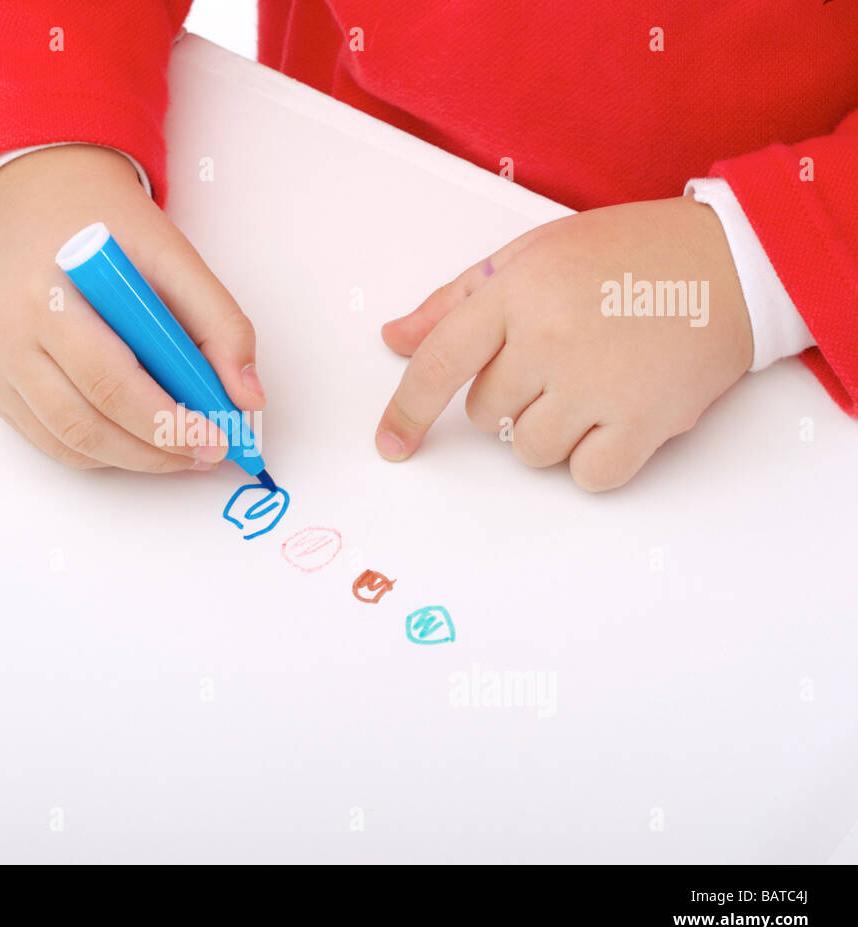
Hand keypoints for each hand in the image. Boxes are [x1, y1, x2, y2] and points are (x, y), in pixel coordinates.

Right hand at [0, 144, 265, 471]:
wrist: (47, 202)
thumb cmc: (111, 232)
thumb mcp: (176, 258)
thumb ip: (221, 324)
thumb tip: (247, 398)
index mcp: (48, 295)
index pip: (111, 382)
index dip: (167, 422)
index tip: (218, 438)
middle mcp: (10, 335)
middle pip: (87, 423)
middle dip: (157, 450)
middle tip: (207, 452)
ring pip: (69, 443)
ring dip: (134, 459)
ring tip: (181, 452)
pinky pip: (52, 442)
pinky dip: (103, 452)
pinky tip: (140, 441)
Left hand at [375, 196, 753, 490]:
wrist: (733, 263)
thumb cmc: (629, 254)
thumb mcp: (534, 254)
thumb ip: (457, 300)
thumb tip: (396, 339)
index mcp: (518, 292)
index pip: (439, 362)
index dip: (406, 410)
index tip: (390, 444)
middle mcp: (551, 338)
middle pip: (486, 415)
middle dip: (511, 398)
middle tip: (562, 359)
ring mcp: (598, 383)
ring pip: (530, 451)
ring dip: (551, 432)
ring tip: (593, 383)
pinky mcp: (645, 421)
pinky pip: (587, 476)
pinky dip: (595, 460)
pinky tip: (618, 416)